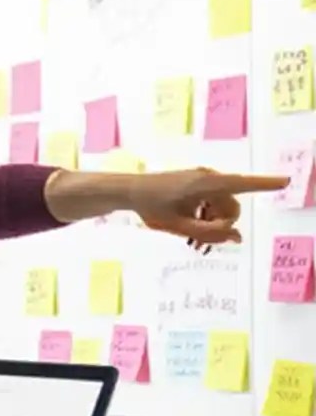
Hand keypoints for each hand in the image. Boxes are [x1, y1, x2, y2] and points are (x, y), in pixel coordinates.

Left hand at [129, 168, 288, 245]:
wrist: (129, 190)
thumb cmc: (152, 207)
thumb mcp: (179, 226)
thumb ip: (208, 233)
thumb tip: (236, 237)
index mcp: (205, 184)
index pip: (241, 184)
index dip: (265, 184)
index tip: (285, 181)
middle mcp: (208, 177)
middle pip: (231, 206)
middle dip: (222, 224)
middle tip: (199, 238)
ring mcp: (203, 178)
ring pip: (223, 204)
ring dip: (214, 220)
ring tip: (191, 231)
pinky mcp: (198, 182)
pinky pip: (213, 199)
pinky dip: (208, 212)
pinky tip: (190, 220)